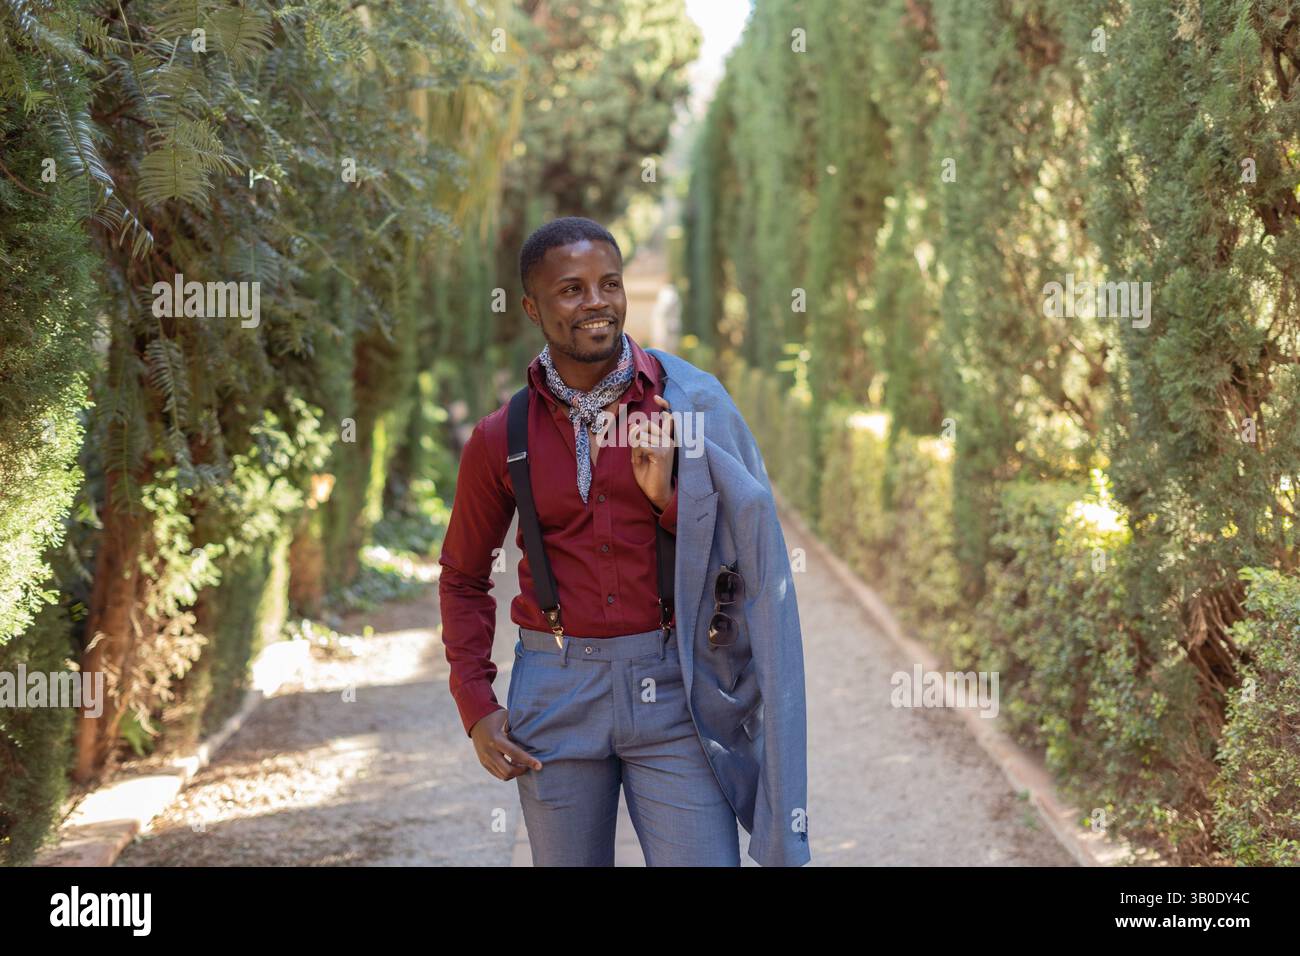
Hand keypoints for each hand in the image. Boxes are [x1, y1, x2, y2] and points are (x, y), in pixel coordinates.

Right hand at [470, 708, 541, 779]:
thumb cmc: (497, 717)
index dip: (528, 761)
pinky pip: (498, 774)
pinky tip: (514, 764)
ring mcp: (485, 759)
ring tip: (522, 764)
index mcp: (496, 739)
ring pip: (503, 775)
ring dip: (515, 773)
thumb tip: (536, 734)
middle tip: (530, 765)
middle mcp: (489, 751)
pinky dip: (508, 773)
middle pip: (508, 770)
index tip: (539, 766)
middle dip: (522, 770)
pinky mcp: (484, 763)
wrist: (476, 720)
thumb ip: (518, 727)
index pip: (515, 753)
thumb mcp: (507, 718)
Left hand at [631, 394, 674, 510]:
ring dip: (635, 448)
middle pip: (646, 424)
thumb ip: (638, 438)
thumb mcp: (639, 453)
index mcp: (667, 438)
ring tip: (643, 460)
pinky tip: (644, 461)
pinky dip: (637, 452)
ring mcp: (667, 445)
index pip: (669, 416)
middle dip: (637, 436)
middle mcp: (669, 439)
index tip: (656, 397)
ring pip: (641, 434)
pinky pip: (640, 443)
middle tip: (640, 453)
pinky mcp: (662, 452)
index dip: (664, 405)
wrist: (657, 493)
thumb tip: (634, 425)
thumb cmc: (649, 474)